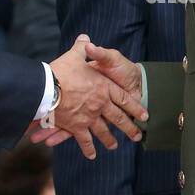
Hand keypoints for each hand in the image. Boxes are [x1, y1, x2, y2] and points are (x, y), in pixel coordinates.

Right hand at [47, 34, 146, 158]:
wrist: (49, 86)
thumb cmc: (63, 69)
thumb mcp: (76, 56)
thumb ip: (84, 49)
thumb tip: (87, 40)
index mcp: (104, 87)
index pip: (125, 99)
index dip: (136, 107)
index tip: (145, 116)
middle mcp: (100, 104)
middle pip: (119, 119)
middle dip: (129, 128)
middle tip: (137, 137)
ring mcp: (90, 117)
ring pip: (104, 131)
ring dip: (109, 140)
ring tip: (114, 146)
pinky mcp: (77, 126)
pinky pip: (84, 140)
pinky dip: (88, 148)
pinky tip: (91, 155)